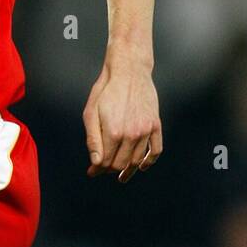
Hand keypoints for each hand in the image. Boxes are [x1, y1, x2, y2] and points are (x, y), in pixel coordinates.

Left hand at [82, 51, 162, 182]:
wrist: (129, 71)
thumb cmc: (106, 90)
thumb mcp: (90, 113)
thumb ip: (92, 140)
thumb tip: (96, 163)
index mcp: (113, 132)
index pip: (105, 162)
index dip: (97, 169)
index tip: (91, 172)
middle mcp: (132, 134)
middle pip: (120, 164)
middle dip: (109, 170)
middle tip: (102, 170)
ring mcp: (146, 130)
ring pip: (136, 160)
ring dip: (127, 170)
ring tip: (121, 175)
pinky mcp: (156, 125)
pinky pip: (156, 150)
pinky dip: (149, 162)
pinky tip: (141, 167)